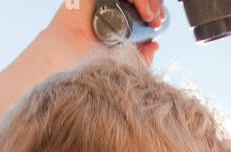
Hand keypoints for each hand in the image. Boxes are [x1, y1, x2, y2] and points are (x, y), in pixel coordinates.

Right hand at [47, 1, 165, 69]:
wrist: (72, 61)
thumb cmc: (91, 65)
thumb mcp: (124, 61)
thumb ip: (141, 56)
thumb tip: (155, 44)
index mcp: (115, 16)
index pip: (140, 5)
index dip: (153, 8)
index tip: (159, 23)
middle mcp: (109, 3)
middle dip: (154, 4)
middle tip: (157, 20)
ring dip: (149, 1)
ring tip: (151, 17)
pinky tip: (143, 11)